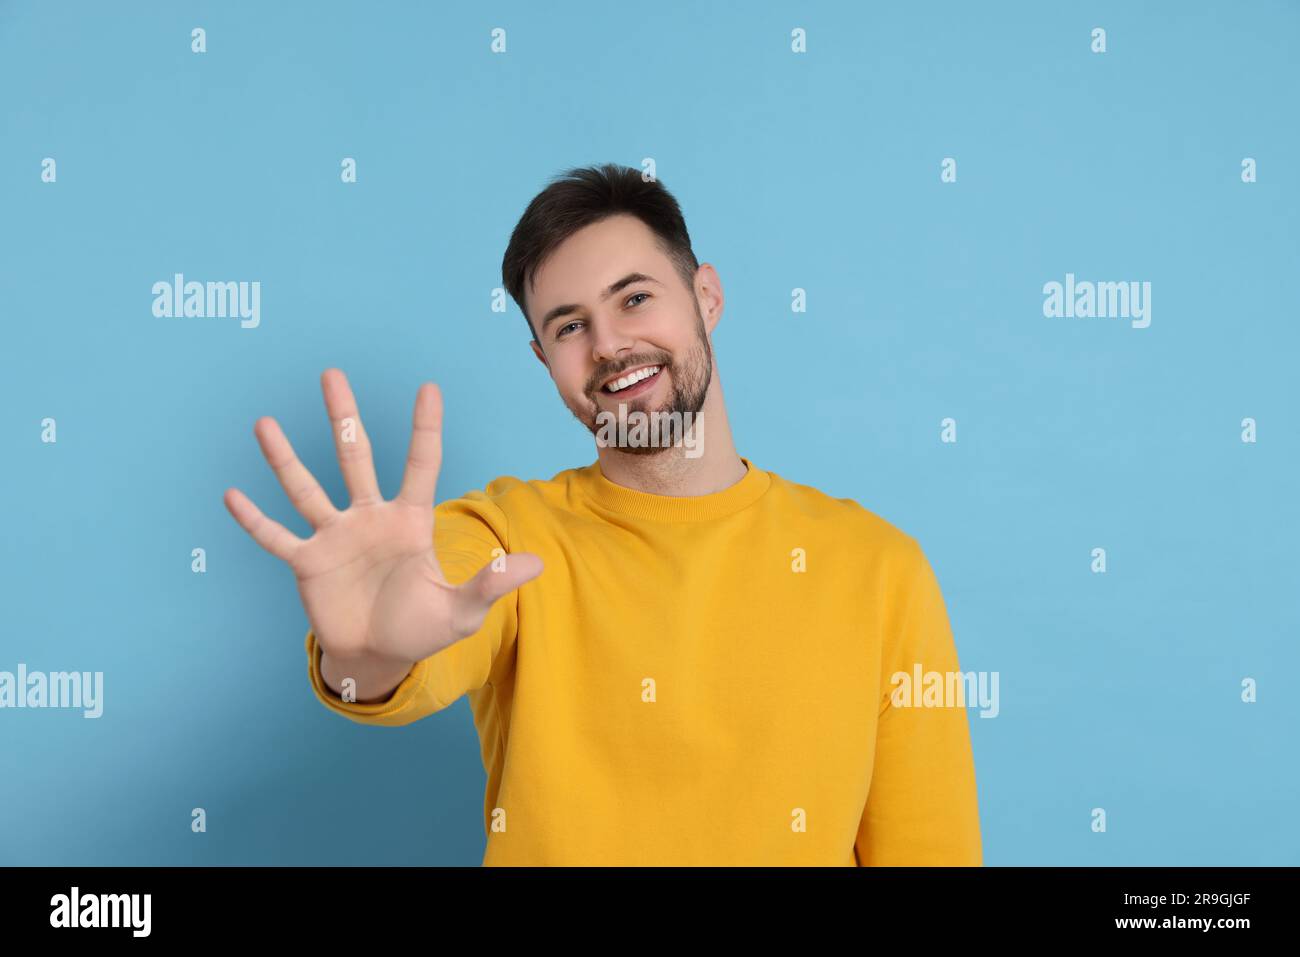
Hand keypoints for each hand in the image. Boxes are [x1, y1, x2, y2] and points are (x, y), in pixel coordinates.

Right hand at [223, 369, 542, 671]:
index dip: (424, 428)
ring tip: (264, 424)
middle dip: (343, 417)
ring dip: (285, 458)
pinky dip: (255, 520)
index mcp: (410, 521)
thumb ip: (492, 584)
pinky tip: (232, 495)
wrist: (379, 656)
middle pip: (355, 457)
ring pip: (307, 488)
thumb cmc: (421, 627)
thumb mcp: (461, 609)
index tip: (428, 387)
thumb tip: (538, 565)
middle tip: (331, 374)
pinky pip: (277, 537)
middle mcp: (369, 518)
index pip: (420, 464)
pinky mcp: (308, 564)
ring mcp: (335, 537)